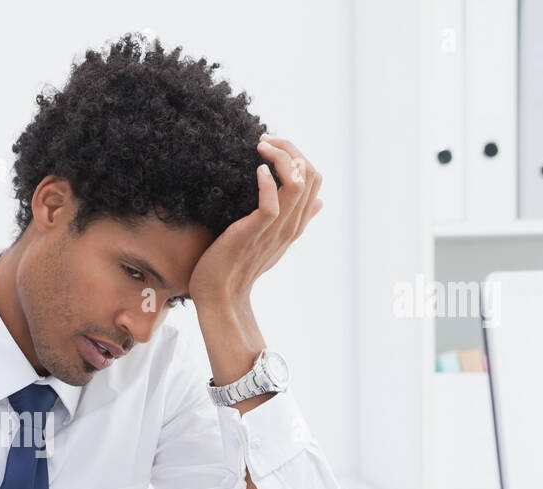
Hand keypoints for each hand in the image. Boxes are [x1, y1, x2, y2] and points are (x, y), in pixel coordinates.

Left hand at [189, 135, 322, 312]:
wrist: (221, 295)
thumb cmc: (240, 267)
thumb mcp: (274, 242)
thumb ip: (296, 221)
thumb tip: (321, 202)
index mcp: (295, 225)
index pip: (315, 179)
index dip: (298, 155)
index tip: (274, 146)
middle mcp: (290, 226)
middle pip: (310, 175)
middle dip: (290, 148)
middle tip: (266, 139)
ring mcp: (274, 230)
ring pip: (296, 183)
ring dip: (281, 157)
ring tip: (262, 146)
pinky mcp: (254, 233)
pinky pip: (271, 204)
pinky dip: (267, 182)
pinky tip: (257, 169)